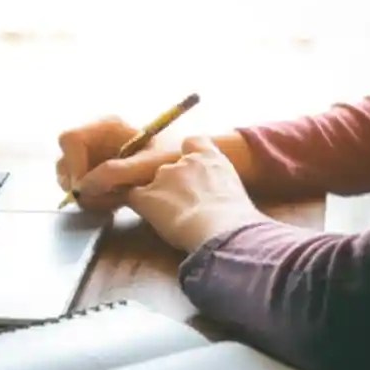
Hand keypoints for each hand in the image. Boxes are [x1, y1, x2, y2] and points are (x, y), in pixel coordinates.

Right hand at [55, 116, 180, 210]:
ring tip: (112, 201)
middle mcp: (95, 138)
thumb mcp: (147, 166)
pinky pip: (80, 187)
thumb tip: (82, 188)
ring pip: (68, 176)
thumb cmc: (172, 159)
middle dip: (79, 184)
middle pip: (64, 160)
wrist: (186, 170)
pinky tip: (113, 201)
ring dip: (86, 194)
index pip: (70, 139)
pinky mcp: (96, 172)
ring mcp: (93, 156)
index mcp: (106, 127)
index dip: (73, 164)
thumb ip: (115, 173)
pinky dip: (93, 198)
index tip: (85, 188)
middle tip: (100, 199)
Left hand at [126, 136, 270, 252]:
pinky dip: (138, 205)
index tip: (189, 166)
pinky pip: (133, 197)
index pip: (193, 142)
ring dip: (156, 195)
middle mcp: (184, 162)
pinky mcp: (145, 196)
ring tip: (167, 216)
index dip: (187, 153)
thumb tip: (224, 201)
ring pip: (151, 183)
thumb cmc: (237, 218)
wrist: (220, 227)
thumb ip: (222, 187)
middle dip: (171, 183)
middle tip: (180, 204)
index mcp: (211, 158)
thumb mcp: (236, 193)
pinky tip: (147, 217)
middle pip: (169, 167)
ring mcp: (163, 176)